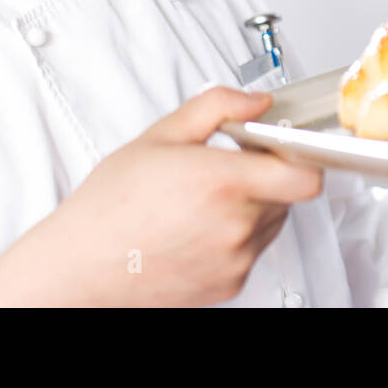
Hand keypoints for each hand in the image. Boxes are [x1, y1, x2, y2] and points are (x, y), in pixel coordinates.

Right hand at [0, 85, 323, 306]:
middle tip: (226, 165)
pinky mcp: (229, 285)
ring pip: (271, 223)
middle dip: (266, 175)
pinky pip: (251, 251)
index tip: (282, 145)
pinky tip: (197, 226)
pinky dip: (235, 235)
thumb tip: (256, 101)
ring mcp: (234, 260)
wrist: (81, 265)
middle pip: (288, 194)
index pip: (305, 175)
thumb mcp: (160, 135)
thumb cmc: (109, 206)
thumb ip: (218, 106)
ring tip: (202, 199)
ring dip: (252, 206)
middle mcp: (236, 226)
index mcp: (223, 182)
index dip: (301, 155)